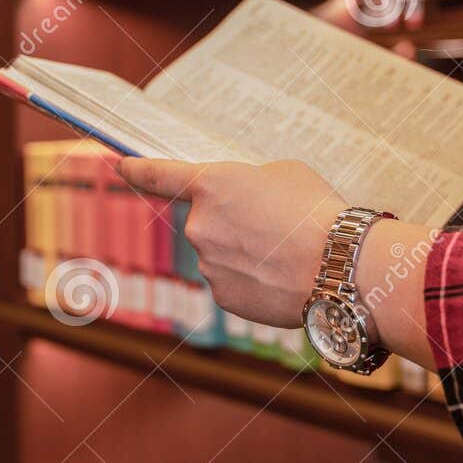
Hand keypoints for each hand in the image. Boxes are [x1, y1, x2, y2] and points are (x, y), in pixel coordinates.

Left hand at [115, 158, 344, 328]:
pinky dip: (252, 279)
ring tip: (288, 252)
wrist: (340, 268)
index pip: (161, 175)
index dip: (139, 170)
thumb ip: (251, 182)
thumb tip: (244, 200)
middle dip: (234, 222)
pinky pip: (233, 281)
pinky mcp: (223, 296)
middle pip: (208, 220)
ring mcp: (208, 264)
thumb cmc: (318, 212)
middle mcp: (200, 225)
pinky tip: (281, 276)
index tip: (122, 167)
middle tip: (276, 224)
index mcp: (212, 184)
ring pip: (222, 254)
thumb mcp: (286, 174)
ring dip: (246, 252)